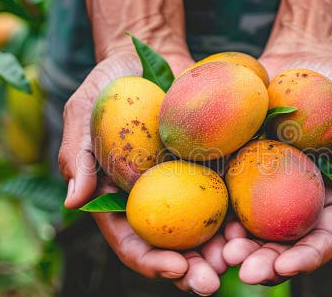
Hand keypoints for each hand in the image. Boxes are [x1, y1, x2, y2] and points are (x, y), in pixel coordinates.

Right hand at [58, 50, 227, 293]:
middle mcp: (157, 203)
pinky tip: (259, 227)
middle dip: (192, 272)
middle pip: (173, 249)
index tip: (176, 268)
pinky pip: (232, 198)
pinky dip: (244, 216)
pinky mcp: (217, 170)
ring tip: (242, 260)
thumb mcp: (84, 111)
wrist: (151, 57)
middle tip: (212, 282)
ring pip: (207, 233)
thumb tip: (73, 203)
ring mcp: (189, 189)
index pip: (133, 243)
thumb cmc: (108, 85)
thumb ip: (78, 155)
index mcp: (121, 203)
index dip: (151, 261)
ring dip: (224, 252)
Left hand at [218, 52, 331, 283]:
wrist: (294, 62)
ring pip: (247, 232)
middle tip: (244, 270)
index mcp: (328, 200)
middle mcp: (293, 203)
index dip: (306, 258)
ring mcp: (260, 191)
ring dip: (233, 250)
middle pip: (280, 246)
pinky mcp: (232, 172)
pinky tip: (201, 225)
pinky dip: (211, 217)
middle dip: (264, 265)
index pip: (321, 239)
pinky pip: (220, 199)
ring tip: (221, 254)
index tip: (287, 267)